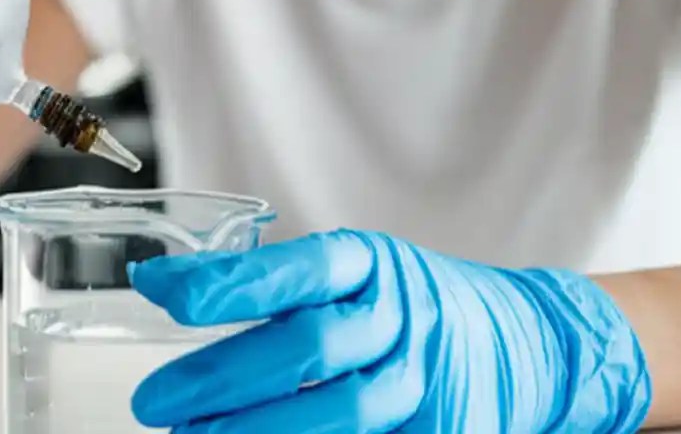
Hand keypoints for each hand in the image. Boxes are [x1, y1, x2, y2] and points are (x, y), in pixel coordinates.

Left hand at [129, 230, 650, 432]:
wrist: (526, 342)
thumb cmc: (409, 303)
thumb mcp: (349, 273)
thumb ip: (263, 282)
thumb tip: (159, 283)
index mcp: (372, 264)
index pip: (296, 269)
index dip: (232, 282)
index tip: (164, 293)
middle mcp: (400, 318)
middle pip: (308, 347)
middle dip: (223, 378)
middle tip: (153, 402)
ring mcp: (423, 381)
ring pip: (340, 414)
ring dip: (257, 433)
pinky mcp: (441, 432)